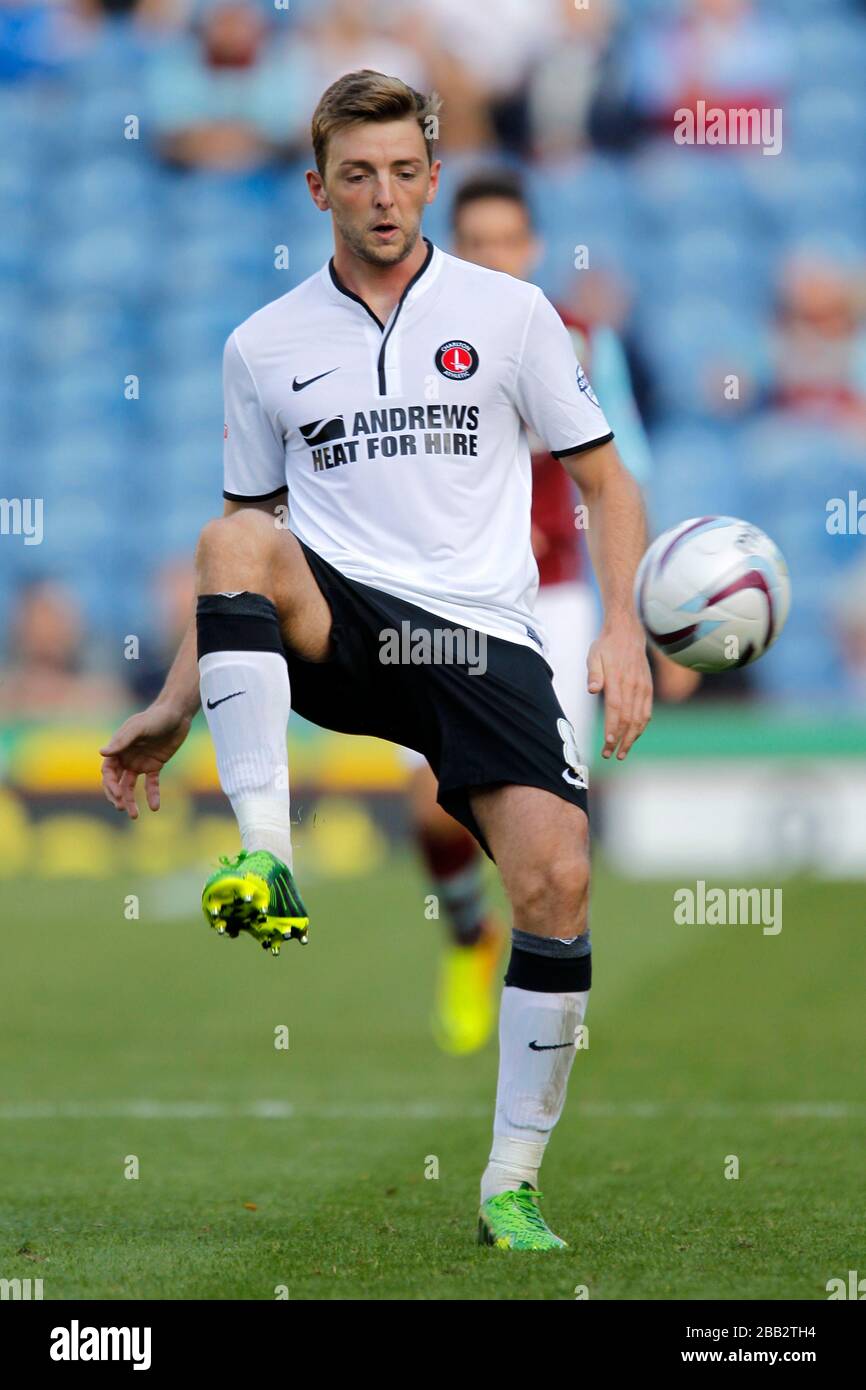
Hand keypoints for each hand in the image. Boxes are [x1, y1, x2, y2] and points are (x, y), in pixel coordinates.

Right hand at [99, 702, 192, 818]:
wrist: (177, 714)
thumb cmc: (156, 717)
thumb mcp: (139, 727)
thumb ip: (122, 740)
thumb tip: (101, 753)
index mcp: (118, 749)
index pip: (108, 771)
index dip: (110, 784)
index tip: (118, 795)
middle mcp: (126, 757)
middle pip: (116, 782)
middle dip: (117, 796)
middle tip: (122, 807)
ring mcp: (140, 762)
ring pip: (130, 786)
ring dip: (130, 800)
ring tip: (134, 816)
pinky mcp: (155, 765)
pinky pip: (151, 784)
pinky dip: (152, 795)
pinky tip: (154, 807)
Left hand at [587, 617, 652, 760]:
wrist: (628, 633)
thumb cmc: (606, 646)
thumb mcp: (594, 655)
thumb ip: (594, 673)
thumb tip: (592, 689)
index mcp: (618, 679)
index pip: (616, 709)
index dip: (613, 728)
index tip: (608, 743)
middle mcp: (633, 685)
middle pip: (628, 719)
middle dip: (620, 740)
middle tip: (610, 755)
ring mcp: (643, 688)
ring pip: (640, 719)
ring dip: (632, 738)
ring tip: (622, 752)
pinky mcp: (648, 688)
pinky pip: (647, 711)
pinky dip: (641, 726)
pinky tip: (633, 737)